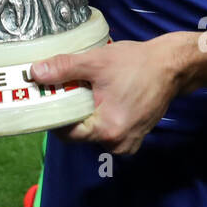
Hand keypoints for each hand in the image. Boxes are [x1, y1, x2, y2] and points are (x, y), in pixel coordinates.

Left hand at [31, 34, 197, 154]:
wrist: (172, 65)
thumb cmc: (136, 63)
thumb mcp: (95, 62)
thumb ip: (63, 69)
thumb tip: (34, 73)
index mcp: (107, 130)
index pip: (66, 133)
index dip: (53, 115)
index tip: (46, 98)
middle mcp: (118, 144)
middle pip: (80, 133)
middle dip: (71, 112)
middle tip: (64, 88)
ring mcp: (129, 142)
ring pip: (94, 131)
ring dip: (87, 113)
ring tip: (85, 89)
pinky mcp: (135, 135)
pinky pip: (108, 129)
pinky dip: (101, 115)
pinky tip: (101, 95)